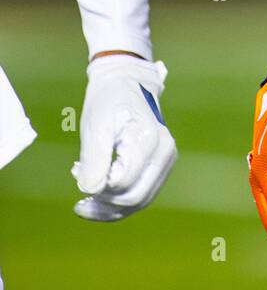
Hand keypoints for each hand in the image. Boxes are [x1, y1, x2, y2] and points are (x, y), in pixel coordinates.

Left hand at [73, 55, 176, 221]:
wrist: (126, 82)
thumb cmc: (108, 101)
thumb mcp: (96, 126)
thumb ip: (94, 160)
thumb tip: (90, 191)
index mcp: (150, 140)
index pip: (122, 183)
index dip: (98, 187)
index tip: (77, 171)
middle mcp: (165, 152)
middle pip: (134, 198)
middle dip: (103, 203)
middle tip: (79, 191)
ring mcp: (167, 160)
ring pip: (140, 201)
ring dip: (110, 207)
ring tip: (84, 200)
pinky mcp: (162, 165)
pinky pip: (143, 193)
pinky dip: (119, 202)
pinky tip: (98, 196)